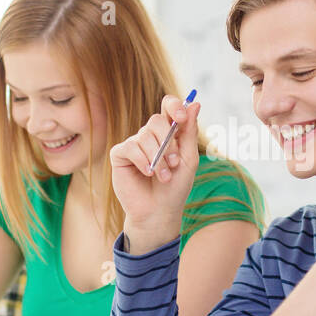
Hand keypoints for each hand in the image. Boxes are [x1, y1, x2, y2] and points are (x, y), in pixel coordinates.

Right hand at [109, 94, 200, 248]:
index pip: (168, 106)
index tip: (181, 117)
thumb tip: (195, 103)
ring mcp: (134, 144)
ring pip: (144, 136)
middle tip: (174, 162)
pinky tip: (147, 173)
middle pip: (156, 120)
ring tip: (164, 176)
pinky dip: (142, 160)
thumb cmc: (176, 187)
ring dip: (157, 158)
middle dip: (167, 141)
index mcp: (168, 133)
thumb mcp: (188, 158)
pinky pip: (130, 147)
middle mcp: (149, 135)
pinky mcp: (120, 155)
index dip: (174, 106)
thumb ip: (189, 131)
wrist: (159, 212)